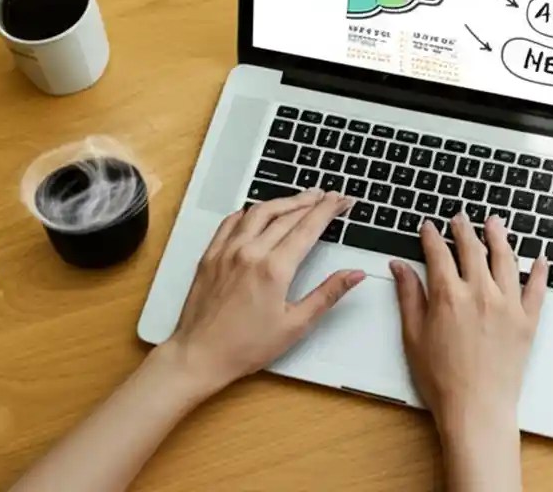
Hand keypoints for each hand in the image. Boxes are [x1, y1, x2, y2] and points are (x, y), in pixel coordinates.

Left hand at [159, 189, 363, 394]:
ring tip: (301, 197)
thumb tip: (354, 274)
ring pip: (259, 211)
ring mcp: (227, 251)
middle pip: (287, 215)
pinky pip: (231, 222)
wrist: (199, 356)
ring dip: (284, 201)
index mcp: (274, 269)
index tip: (341, 200)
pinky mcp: (210, 255)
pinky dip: (250, 211)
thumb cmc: (245, 347)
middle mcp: (249, 252)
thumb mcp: (296, 324)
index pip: (308, 227)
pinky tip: (259, 211)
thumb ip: (328, 294)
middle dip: (312, 202)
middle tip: (328, 196)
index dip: (328, 210)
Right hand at [390, 212, 547, 490]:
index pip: (439, 254)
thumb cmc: (441, 379)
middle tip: (460, 218)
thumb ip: (408, 296)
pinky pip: (537, 288)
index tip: (428, 227)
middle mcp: (480, 292)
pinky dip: (539, 271)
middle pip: (472, 249)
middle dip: (464, 229)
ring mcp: (508, 304)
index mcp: (449, 295)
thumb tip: (399, 266)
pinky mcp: (528, 320)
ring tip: (495, 223)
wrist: (477, 408)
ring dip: (499, 237)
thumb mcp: (413, 336)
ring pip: (505, 259)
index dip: (431, 237)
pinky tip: (540, 258)